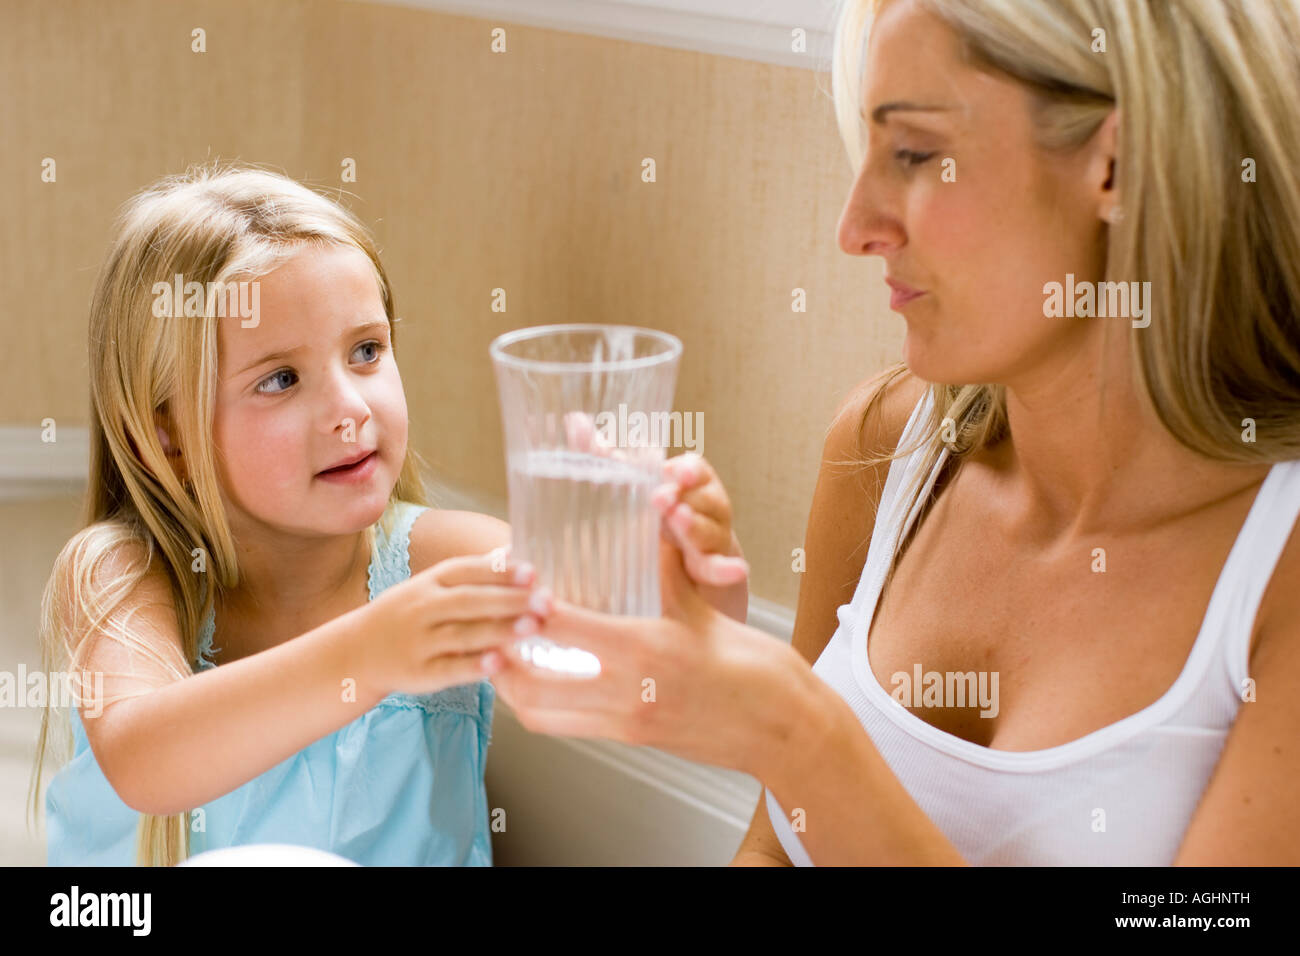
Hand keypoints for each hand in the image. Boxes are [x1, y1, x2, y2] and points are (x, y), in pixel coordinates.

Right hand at [365, 548, 552, 696]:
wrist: (355, 652)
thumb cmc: (408, 615)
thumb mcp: (433, 586)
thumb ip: (474, 572)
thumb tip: (518, 551)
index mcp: (430, 582)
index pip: (467, 571)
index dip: (500, 571)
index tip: (534, 572)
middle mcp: (423, 608)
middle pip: (470, 601)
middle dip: (510, 600)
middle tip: (547, 601)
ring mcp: (418, 641)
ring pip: (462, 634)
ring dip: (499, 630)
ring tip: (533, 627)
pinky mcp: (418, 673)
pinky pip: (448, 668)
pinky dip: (474, 666)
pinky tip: (499, 663)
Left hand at [484, 537, 799, 775]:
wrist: (781, 726)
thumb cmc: (752, 666)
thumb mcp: (704, 608)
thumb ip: (667, 567)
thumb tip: (648, 519)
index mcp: (645, 647)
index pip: (566, 625)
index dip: (531, 606)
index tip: (518, 584)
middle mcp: (628, 691)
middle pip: (534, 681)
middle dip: (502, 658)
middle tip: (489, 630)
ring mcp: (627, 722)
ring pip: (542, 714)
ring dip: (514, 690)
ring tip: (501, 662)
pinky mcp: (633, 740)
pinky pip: (570, 727)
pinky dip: (545, 707)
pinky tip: (542, 685)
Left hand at [562, 413, 747, 617]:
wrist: (681, 569)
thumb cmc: (655, 517)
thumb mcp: (630, 489)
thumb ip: (604, 459)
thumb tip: (575, 420)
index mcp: (686, 484)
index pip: (693, 469)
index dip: (685, 468)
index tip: (671, 470)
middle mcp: (703, 507)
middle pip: (703, 495)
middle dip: (684, 494)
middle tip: (659, 497)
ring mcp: (710, 538)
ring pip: (709, 529)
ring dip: (696, 525)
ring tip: (679, 519)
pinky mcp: (712, 570)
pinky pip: (720, 570)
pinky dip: (728, 570)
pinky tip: (735, 571)